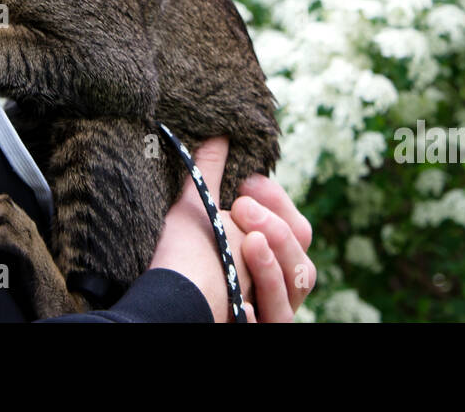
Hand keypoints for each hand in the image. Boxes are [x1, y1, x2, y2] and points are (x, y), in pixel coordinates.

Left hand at [149, 136, 314, 321]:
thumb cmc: (181, 258)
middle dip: (277, 227)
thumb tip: (218, 134)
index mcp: (271, 254)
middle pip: (303, 255)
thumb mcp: (195, 211)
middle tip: (241, 208)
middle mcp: (278, 285)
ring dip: (273, 260)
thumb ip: (209, 174)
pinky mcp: (261, 329)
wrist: (161, 304)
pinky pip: (277, 320)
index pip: (297, 226)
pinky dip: (260, 306)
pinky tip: (243, 302)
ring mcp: (272, 310)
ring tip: (249, 242)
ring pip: (296, 284)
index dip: (277, 201)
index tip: (247, 181)